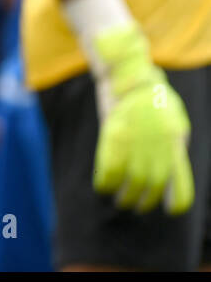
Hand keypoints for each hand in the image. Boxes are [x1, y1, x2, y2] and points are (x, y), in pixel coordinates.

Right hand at [91, 23, 193, 213]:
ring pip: (130, 187)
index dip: (172, 204)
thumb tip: (169, 170)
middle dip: (141, 203)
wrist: (129, 75)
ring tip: (117, 199)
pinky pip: (108, 172)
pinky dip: (104, 183)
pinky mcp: (114, 138)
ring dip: (123, 198)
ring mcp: (136, 145)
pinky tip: (102, 184)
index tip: (163, 206)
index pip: (179, 191)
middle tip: (133, 204)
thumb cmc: (152, 96)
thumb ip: (173, 147)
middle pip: (151, 191)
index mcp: (176, 148)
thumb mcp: (174, 122)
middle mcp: (158, 151)